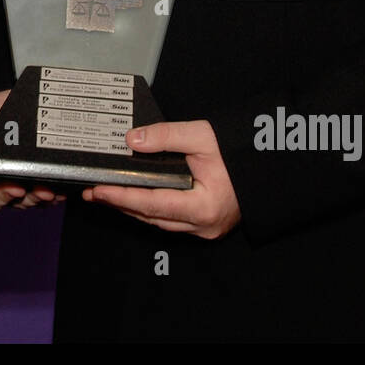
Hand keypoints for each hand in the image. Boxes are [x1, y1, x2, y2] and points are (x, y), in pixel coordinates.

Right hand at [0, 89, 64, 211]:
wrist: (34, 109)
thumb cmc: (5, 109)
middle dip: (4, 197)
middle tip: (18, 187)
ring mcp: (11, 186)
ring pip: (17, 204)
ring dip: (31, 200)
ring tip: (45, 190)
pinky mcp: (33, 189)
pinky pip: (39, 202)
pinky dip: (49, 199)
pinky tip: (58, 191)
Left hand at [82, 120, 240, 238]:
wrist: (271, 162)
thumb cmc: (242, 151)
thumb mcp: (202, 136)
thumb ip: (165, 137)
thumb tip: (132, 140)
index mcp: (205, 207)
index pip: (153, 204)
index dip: (123, 197)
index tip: (99, 189)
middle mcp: (204, 224)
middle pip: (152, 217)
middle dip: (120, 204)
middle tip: (93, 192)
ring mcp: (206, 228)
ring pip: (160, 221)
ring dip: (133, 208)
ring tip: (107, 194)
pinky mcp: (205, 223)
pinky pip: (171, 219)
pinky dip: (151, 208)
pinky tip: (136, 198)